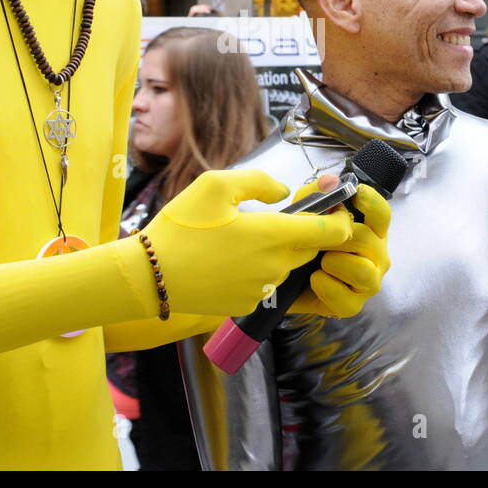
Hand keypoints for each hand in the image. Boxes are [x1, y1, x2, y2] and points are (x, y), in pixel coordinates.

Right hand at [140, 169, 355, 317]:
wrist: (150, 276)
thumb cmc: (181, 227)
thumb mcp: (216, 185)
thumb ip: (259, 182)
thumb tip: (284, 192)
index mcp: (274, 235)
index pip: (330, 232)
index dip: (337, 218)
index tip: (331, 207)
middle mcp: (275, 267)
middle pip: (308, 249)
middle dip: (301, 233)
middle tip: (272, 217)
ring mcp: (262, 290)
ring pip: (284, 266)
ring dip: (275, 252)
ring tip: (239, 239)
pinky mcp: (247, 305)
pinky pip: (264, 284)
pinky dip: (255, 271)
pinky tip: (227, 261)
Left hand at [289, 182, 391, 317]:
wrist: (281, 282)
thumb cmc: (301, 244)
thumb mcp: (303, 213)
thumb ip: (315, 194)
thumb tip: (330, 180)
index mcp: (369, 230)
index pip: (382, 214)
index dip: (371, 202)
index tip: (356, 194)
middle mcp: (375, 255)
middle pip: (367, 240)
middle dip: (339, 236)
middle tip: (318, 236)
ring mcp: (368, 282)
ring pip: (363, 269)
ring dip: (335, 262)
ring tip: (319, 260)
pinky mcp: (353, 305)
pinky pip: (345, 296)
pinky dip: (326, 286)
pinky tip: (314, 279)